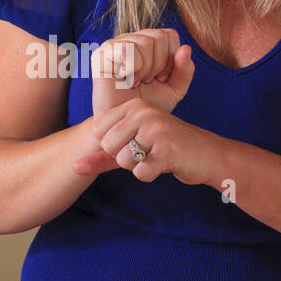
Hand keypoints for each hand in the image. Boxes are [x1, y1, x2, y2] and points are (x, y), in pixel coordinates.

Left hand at [72, 97, 216, 185]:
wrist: (207, 155)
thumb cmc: (167, 149)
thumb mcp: (133, 147)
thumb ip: (102, 156)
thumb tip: (73, 166)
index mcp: (133, 106)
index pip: (98, 132)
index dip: (113, 146)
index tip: (135, 142)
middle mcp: (143, 112)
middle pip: (108, 146)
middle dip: (125, 158)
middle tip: (147, 151)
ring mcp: (156, 129)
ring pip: (123, 160)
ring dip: (138, 166)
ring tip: (156, 156)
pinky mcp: (167, 149)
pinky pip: (141, 173)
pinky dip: (150, 175)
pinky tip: (165, 164)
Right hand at [89, 28, 194, 119]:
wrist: (124, 123)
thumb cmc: (146, 105)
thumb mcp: (174, 89)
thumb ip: (185, 70)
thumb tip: (186, 48)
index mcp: (147, 43)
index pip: (169, 35)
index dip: (170, 59)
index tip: (160, 78)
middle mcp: (131, 39)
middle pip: (159, 36)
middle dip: (158, 65)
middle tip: (147, 81)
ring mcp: (115, 44)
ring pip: (145, 42)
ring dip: (144, 70)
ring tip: (135, 82)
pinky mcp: (101, 54)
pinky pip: (126, 49)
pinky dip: (131, 69)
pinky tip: (124, 79)